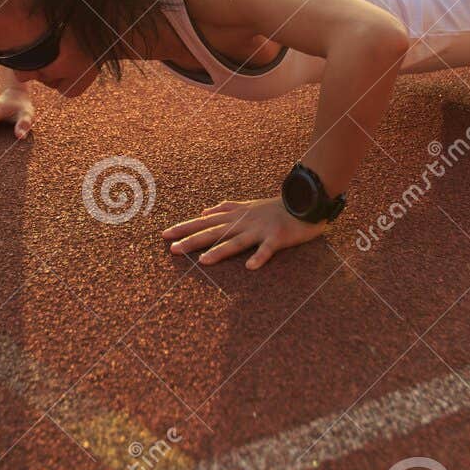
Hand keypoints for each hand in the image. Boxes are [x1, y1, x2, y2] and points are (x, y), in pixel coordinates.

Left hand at [162, 196, 328, 270]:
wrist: (304, 201)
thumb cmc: (276, 207)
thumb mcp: (247, 205)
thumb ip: (226, 208)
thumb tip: (204, 212)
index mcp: (236, 215)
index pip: (205, 222)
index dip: (185, 228)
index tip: (165, 235)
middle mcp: (244, 222)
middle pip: (214, 231)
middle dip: (192, 240)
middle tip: (172, 249)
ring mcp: (260, 229)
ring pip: (237, 241)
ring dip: (220, 251)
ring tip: (203, 261)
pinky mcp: (278, 237)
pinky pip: (267, 249)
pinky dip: (259, 257)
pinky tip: (250, 267)